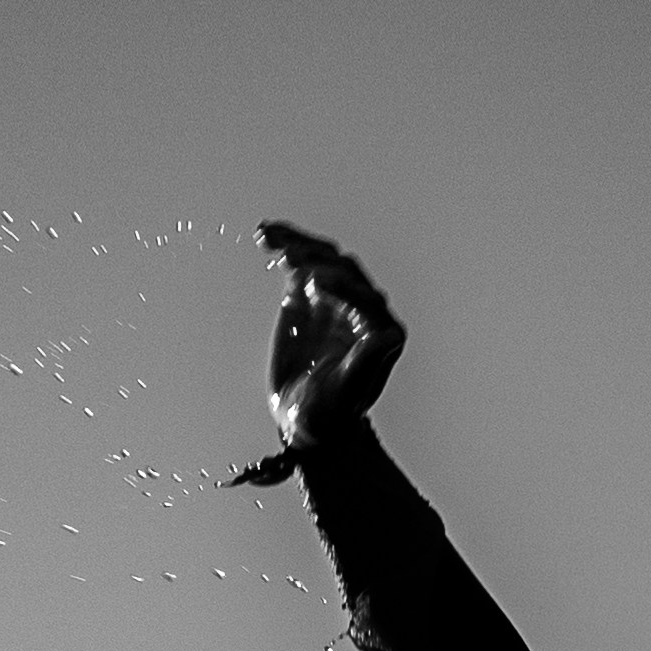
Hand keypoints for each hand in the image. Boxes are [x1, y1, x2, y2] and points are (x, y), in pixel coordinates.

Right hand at [230, 221, 404, 487]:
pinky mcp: (312, 289)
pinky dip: (284, 243)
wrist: (306, 417)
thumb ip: (364, 365)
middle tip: (290, 259)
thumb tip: (386, 334)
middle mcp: (365, 308)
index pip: (367, 300)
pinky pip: (301, 260)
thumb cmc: (329, 413)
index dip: (343, 290)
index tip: (314, 285)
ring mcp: (338, 295)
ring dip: (298, 245)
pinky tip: (264, 233)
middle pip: (346, 273)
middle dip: (320, 262)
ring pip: (323, 259)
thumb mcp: (345, 395)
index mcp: (382, 332)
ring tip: (270, 238)